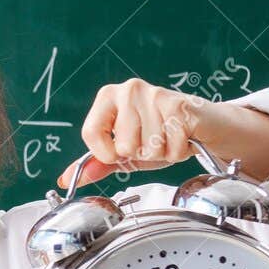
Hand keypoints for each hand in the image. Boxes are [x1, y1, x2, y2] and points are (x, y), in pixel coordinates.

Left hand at [59, 78, 207, 187]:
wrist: (202, 124)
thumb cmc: (161, 134)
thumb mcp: (123, 151)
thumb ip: (96, 163)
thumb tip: (66, 178)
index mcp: (108, 97)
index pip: (90, 133)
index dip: (106, 153)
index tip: (119, 152)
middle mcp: (129, 90)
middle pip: (123, 146)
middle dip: (139, 154)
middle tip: (152, 141)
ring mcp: (154, 94)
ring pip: (148, 148)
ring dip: (160, 153)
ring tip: (166, 138)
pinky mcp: (179, 104)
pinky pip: (170, 147)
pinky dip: (176, 151)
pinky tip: (180, 138)